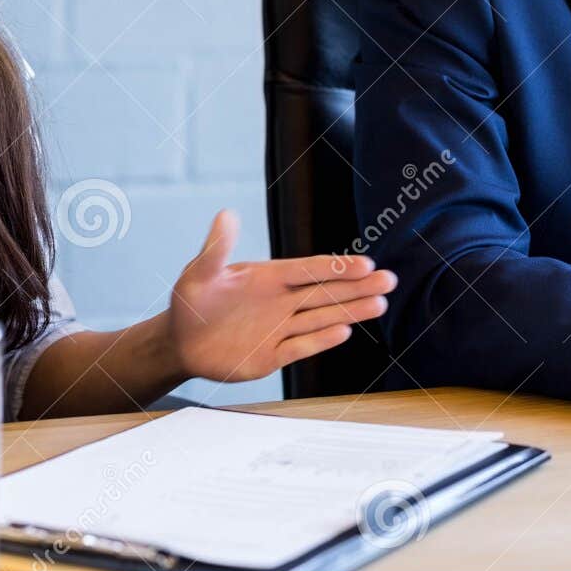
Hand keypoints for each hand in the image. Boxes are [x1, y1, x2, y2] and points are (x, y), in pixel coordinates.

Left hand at [163, 210, 396, 382]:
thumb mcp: (199, 272)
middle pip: (325, 293)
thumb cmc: (192, 301)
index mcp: (268, 278)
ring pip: (321, 318)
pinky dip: (320, 340)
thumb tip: (226, 214)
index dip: (336, 267)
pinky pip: (300, 347)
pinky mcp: (272, 355)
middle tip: (389, 280)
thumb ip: (217, 248)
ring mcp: (280, 329)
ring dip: (350, 312)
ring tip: (380, 304)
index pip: (309, 270)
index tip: (365, 263)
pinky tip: (344, 332)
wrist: (181, 340)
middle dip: (357, 287)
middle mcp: (281, 302)